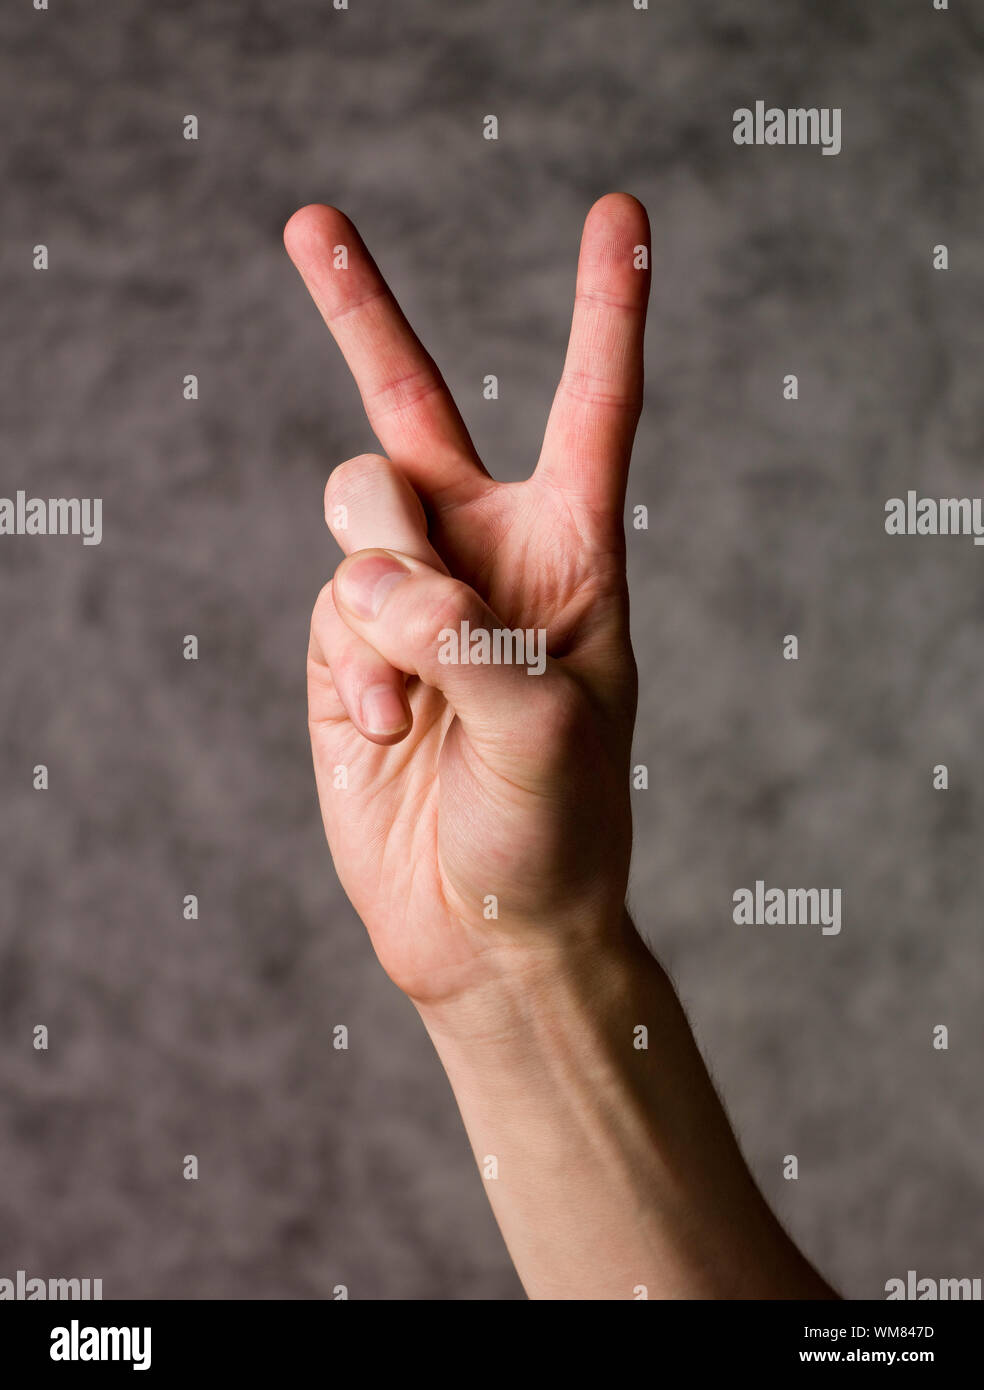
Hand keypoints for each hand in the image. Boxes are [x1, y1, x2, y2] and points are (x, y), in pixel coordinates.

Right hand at [284, 194, 648, 1007]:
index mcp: (571, 556)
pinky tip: (389, 730)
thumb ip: (470, 638)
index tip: (618, 213)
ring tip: (414, 681)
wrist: (487, 926)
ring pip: (358, 510)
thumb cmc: (555, 831)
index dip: (606, 310)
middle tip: (311, 222)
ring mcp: (408, 601)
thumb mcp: (551, 731)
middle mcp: (485, 557)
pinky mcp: (347, 653)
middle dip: (359, 311)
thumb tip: (382, 586)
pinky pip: (328, 605)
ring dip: (379, 583)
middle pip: (410, 406)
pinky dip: (354, 665)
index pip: (593, 410)